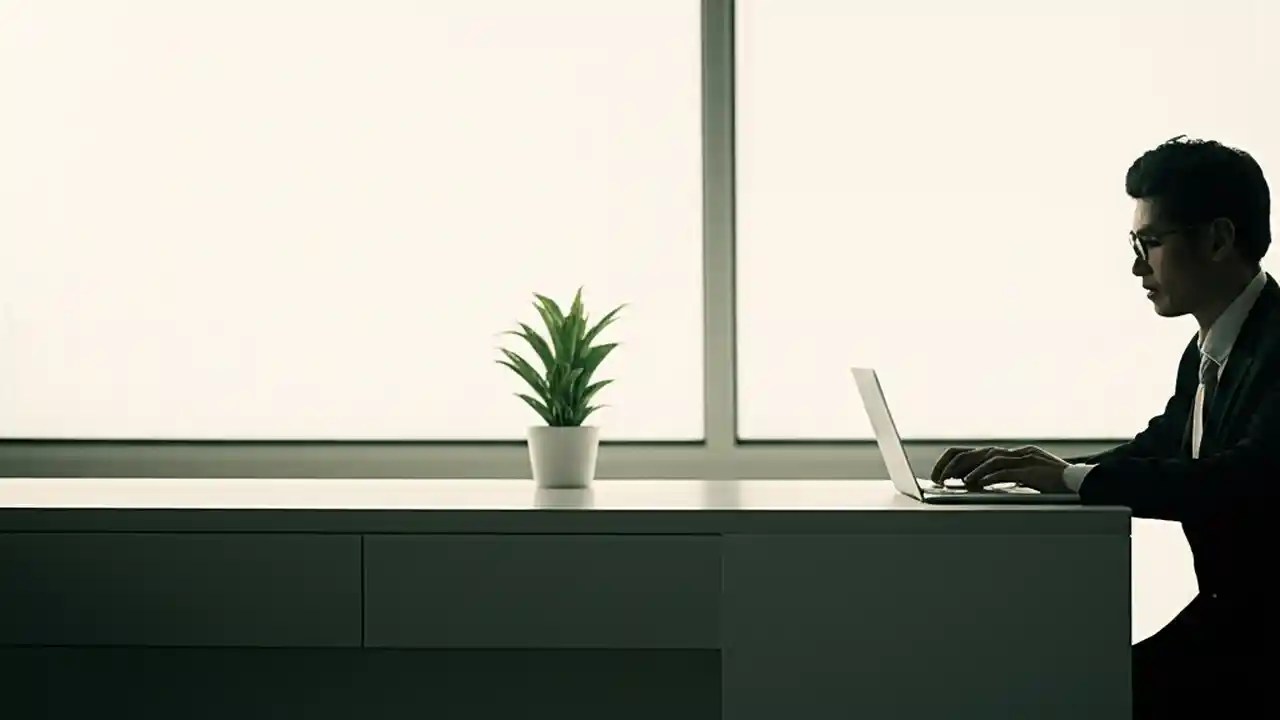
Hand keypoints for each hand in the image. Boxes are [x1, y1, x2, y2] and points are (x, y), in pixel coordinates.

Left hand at [931, 445, 1070, 492]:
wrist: (1080, 482)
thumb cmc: (1052, 484)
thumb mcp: (1021, 478)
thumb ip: (1000, 477)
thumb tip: (972, 483)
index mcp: (1010, 454)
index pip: (975, 452)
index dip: (954, 461)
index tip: (940, 474)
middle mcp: (1015, 453)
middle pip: (977, 452)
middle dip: (954, 464)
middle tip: (939, 478)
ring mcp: (1024, 459)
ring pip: (990, 459)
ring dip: (970, 470)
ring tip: (955, 481)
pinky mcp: (1033, 470)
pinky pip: (1007, 471)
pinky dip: (990, 476)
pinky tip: (977, 483)